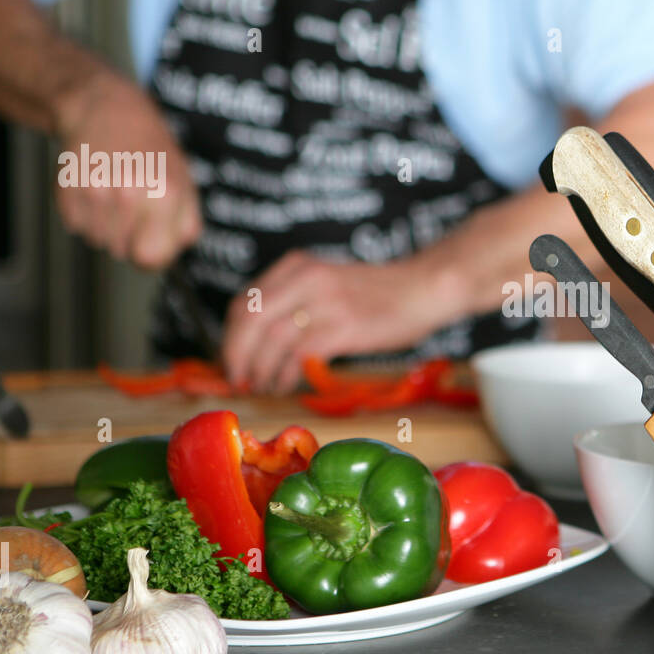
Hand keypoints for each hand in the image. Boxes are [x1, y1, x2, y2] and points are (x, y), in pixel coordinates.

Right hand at [53, 71, 201, 268]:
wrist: (106, 110)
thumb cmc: (150, 149)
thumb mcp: (184, 183)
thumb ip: (186, 226)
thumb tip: (171, 254)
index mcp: (165, 195)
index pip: (151, 258)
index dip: (150, 254)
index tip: (150, 240)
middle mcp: (129, 194)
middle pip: (122, 252)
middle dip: (128, 236)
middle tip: (131, 201)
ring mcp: (96, 191)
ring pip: (97, 241)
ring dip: (105, 225)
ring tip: (113, 192)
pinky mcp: (67, 188)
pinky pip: (75, 226)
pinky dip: (83, 214)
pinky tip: (94, 188)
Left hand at [222, 251, 461, 393]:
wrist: (423, 288)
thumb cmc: (378, 294)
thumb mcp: (328, 283)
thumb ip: (294, 302)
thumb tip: (256, 344)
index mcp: (297, 267)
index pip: (244, 302)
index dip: (230, 337)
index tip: (230, 361)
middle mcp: (306, 279)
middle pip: (249, 320)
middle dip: (236, 356)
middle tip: (238, 380)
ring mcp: (326, 302)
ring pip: (272, 340)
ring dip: (261, 371)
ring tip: (264, 387)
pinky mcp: (345, 326)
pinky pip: (300, 355)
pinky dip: (286, 375)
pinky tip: (286, 384)